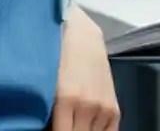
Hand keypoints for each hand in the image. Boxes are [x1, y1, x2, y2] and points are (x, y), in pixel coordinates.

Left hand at [52, 5, 120, 130]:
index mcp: (67, 99)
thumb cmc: (57, 57)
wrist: (83, 37)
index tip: (50, 129)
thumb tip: (46, 127)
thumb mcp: (46, 84)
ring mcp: (103, 108)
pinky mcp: (114, 108)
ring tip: (73, 123)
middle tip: (61, 123)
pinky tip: (88, 128)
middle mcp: (88, 106)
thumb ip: (47, 112)